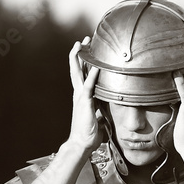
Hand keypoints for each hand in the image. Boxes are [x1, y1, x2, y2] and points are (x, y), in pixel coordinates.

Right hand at [67, 37, 103, 152]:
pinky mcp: (85, 103)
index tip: (86, 50)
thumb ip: (101, 109)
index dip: (83, 62)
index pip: (81, 74)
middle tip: (82, 40)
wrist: (81, 143)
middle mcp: (78, 94)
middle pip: (76, 69)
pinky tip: (96, 66)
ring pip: (78, 73)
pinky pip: (88, 86)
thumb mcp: (97, 117)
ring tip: (83, 44)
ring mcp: (80, 97)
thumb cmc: (89, 132)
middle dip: (78, 53)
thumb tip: (107, 107)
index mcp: (81, 96)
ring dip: (81, 58)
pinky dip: (92, 76)